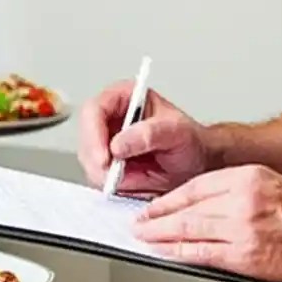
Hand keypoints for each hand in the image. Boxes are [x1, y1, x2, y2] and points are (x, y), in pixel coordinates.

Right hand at [77, 81, 215, 196]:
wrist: (197, 163)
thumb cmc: (190, 140)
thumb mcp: (176, 131)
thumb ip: (149, 134)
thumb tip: (119, 143)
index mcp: (124, 97)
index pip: (94, 109)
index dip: (93, 134)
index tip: (105, 157)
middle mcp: (111, 117)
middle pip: (85, 136)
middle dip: (96, 159)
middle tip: (113, 176)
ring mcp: (106, 141)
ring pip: (88, 159)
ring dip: (103, 173)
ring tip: (130, 177)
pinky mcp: (108, 163)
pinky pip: (97, 175)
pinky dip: (109, 183)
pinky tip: (129, 182)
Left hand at [132, 164, 281, 281]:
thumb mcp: (274, 185)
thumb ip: (239, 189)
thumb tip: (204, 202)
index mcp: (249, 177)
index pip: (196, 185)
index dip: (170, 197)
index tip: (156, 204)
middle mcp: (243, 199)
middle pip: (188, 206)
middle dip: (158, 216)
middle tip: (140, 221)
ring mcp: (242, 227)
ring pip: (189, 229)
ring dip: (160, 234)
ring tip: (144, 237)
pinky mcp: (244, 255)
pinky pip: (200, 253)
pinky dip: (177, 253)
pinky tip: (165, 253)